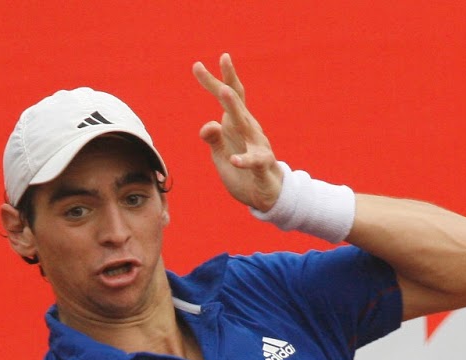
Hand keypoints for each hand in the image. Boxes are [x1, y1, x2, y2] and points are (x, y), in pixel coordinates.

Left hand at [192, 53, 282, 212]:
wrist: (268, 194)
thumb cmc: (243, 171)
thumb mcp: (221, 156)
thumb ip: (213, 139)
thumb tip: (206, 124)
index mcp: (237, 125)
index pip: (227, 98)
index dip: (214, 81)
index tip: (197, 64)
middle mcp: (249, 130)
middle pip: (236, 103)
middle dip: (227, 82)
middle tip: (222, 59)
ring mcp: (258, 146)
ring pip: (246, 125)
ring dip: (235, 109)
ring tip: (224, 94)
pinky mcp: (262, 167)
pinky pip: (254, 161)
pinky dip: (244, 160)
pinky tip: (234, 160)